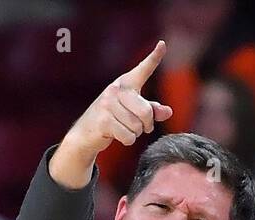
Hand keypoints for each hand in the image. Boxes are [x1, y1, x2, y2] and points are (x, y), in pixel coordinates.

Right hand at [49, 41, 174, 188]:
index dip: (154, 57)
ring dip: (135, 134)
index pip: (143, 70)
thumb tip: (169, 112)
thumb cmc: (113, 120)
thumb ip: (152, 111)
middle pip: (146, 112)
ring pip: (137, 127)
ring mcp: (107, 104)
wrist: (85, 133)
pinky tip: (116, 135)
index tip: (163, 43)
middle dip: (146, 125)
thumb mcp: (133, 113)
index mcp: (125, 84)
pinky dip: (127, 140)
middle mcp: (116, 90)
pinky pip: (128, 136)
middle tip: (141, 128)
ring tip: (123, 129)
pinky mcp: (103, 120)